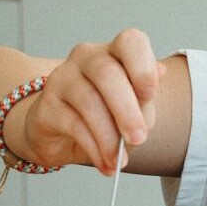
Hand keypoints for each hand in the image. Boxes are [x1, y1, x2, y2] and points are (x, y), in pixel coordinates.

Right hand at [19, 29, 165, 174]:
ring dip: (109, 136)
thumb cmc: (108, 115)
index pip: (130, 42)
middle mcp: (86, 58)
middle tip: (139, 139)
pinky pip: (73, 125)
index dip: (142, 65)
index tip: (150, 94)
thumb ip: (146, 96)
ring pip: (89, 101)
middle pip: (106, 73)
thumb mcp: (135, 108)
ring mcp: (63, 78)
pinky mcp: (46, 105)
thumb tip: (160, 73)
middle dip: (126, 110)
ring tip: (120, 160)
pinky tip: (105, 164)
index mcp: (115, 53)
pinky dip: (94, 149)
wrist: (63, 134)